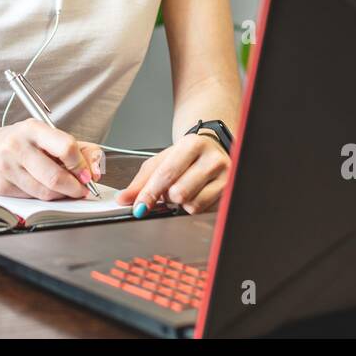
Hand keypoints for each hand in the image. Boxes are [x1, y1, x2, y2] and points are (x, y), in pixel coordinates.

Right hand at [0, 120, 102, 200]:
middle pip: (56, 176)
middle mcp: (16, 146)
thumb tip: (96, 169)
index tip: (86, 173)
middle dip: (75, 187)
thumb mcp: (46, 136)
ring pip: (45, 192)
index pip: (66, 147)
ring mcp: (5, 167)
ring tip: (64, 189)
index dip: (81, 164)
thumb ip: (77, 148)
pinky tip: (42, 187)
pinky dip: (43, 196)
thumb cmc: (19, 142)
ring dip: (61, 194)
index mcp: (32, 128)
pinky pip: (32, 198)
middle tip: (82, 189)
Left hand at [116, 133, 230, 216]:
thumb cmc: (186, 156)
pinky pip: (205, 211)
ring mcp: (225, 176)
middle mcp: (212, 159)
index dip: (149, 193)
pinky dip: (195, 207)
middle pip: (179, 192)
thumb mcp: (161, 161)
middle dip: (168, 197)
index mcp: (192, 144)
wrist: (212, 149)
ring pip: (193, 205)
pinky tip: (197, 194)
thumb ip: (141, 181)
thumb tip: (124, 199)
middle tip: (170, 189)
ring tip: (185, 189)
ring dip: (182, 203)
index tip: (139, 207)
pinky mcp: (230, 192)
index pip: (166, 174)